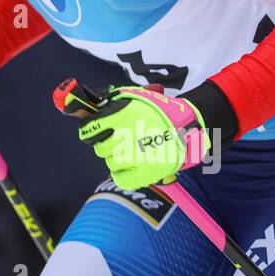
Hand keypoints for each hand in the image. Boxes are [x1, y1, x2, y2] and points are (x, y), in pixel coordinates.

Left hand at [72, 84, 209, 190]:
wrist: (186, 126)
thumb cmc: (157, 111)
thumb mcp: (135, 96)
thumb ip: (110, 101)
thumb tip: (88, 110)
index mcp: (124, 115)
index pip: (91, 128)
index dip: (88, 129)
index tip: (90, 130)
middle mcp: (129, 137)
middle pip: (100, 147)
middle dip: (106, 142)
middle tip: (117, 139)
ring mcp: (138, 158)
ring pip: (110, 162)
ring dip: (115, 156)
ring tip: (129, 149)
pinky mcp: (147, 174)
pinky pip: (120, 178)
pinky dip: (121, 173)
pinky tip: (129, 164)